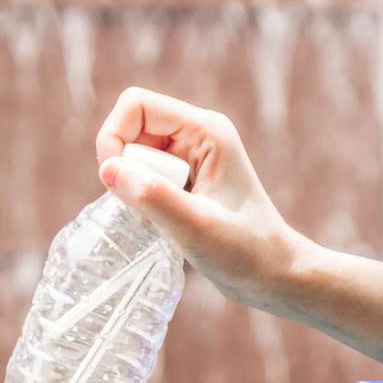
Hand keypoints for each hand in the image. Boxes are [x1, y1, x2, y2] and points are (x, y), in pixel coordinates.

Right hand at [95, 87, 311, 314]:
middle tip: (153, 209)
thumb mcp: (197, 227)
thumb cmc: (246, 252)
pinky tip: (163, 224)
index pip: (136, 105)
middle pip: (132, 132)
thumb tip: (108, 170)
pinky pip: (143, 178)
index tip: (117, 182)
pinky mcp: (184, 182)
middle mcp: (196, 136)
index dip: (114, 138)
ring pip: (134, 158)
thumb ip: (153, 196)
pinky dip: (140, 200)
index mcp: (205, 130)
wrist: (274, 277)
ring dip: (134, 188)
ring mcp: (190, 158)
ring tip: (162, 220)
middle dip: (127, 170)